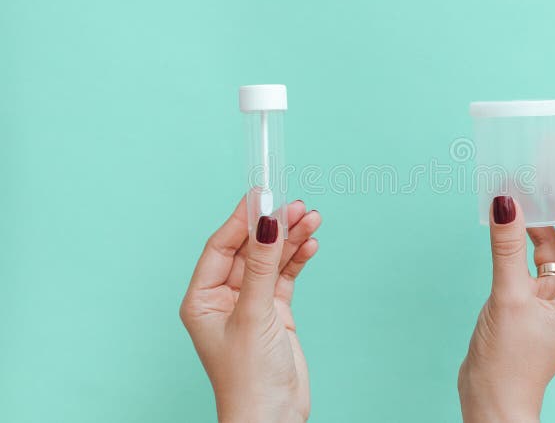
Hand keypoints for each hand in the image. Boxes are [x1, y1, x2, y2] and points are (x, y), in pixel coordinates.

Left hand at [180, 198, 321, 422]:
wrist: (274, 418)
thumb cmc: (249, 377)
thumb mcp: (255, 314)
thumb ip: (263, 266)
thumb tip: (266, 222)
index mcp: (202, 298)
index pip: (221, 246)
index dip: (242, 219)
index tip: (262, 194)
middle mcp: (225, 297)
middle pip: (250, 250)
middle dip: (273, 227)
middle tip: (296, 206)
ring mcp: (252, 304)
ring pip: (271, 260)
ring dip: (291, 240)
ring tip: (312, 218)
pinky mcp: (275, 312)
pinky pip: (286, 277)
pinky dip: (298, 260)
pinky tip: (312, 244)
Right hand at [458, 173, 554, 422]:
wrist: (492, 401)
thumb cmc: (509, 362)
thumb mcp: (508, 297)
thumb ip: (507, 248)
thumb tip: (506, 203)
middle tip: (544, 178)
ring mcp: (551, 298)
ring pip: (552, 249)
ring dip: (540, 222)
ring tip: (524, 193)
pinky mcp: (529, 301)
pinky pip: (531, 262)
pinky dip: (522, 241)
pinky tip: (510, 224)